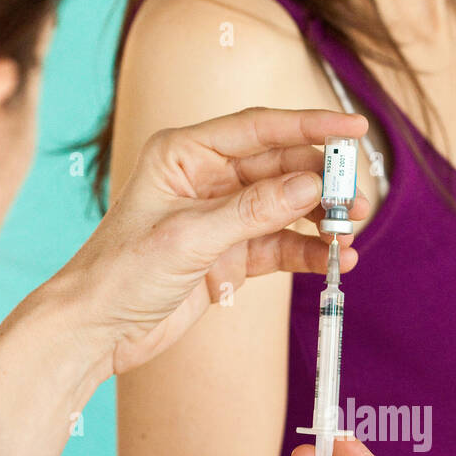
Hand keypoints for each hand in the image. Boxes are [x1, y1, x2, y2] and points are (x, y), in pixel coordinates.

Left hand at [58, 107, 368, 376]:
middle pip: (282, 167)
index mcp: (186, 153)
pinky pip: (281, 246)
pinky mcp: (231, 256)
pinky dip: (309, 252)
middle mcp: (207, 179)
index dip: (310, 126)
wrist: (97, 329)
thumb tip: (310, 185)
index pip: (259, 128)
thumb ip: (254, 210)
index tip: (354, 130)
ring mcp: (222, 218)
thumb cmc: (122, 272)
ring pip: (288, 207)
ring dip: (322, 220)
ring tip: (351, 235)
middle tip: (358, 201)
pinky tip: (335, 261)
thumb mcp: (190, 237)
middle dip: (324, 182)